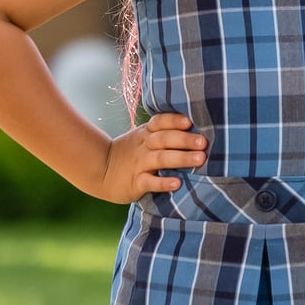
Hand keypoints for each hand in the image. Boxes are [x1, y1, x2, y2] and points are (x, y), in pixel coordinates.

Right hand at [90, 113, 206, 202]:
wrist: (100, 171)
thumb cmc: (133, 152)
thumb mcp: (143, 138)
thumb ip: (166, 132)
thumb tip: (202, 127)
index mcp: (147, 133)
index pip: (160, 122)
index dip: (174, 120)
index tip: (190, 122)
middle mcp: (144, 146)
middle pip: (164, 139)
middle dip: (185, 139)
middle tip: (204, 142)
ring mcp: (139, 164)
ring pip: (160, 158)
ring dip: (181, 158)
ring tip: (200, 159)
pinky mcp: (135, 182)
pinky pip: (149, 182)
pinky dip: (163, 183)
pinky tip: (177, 183)